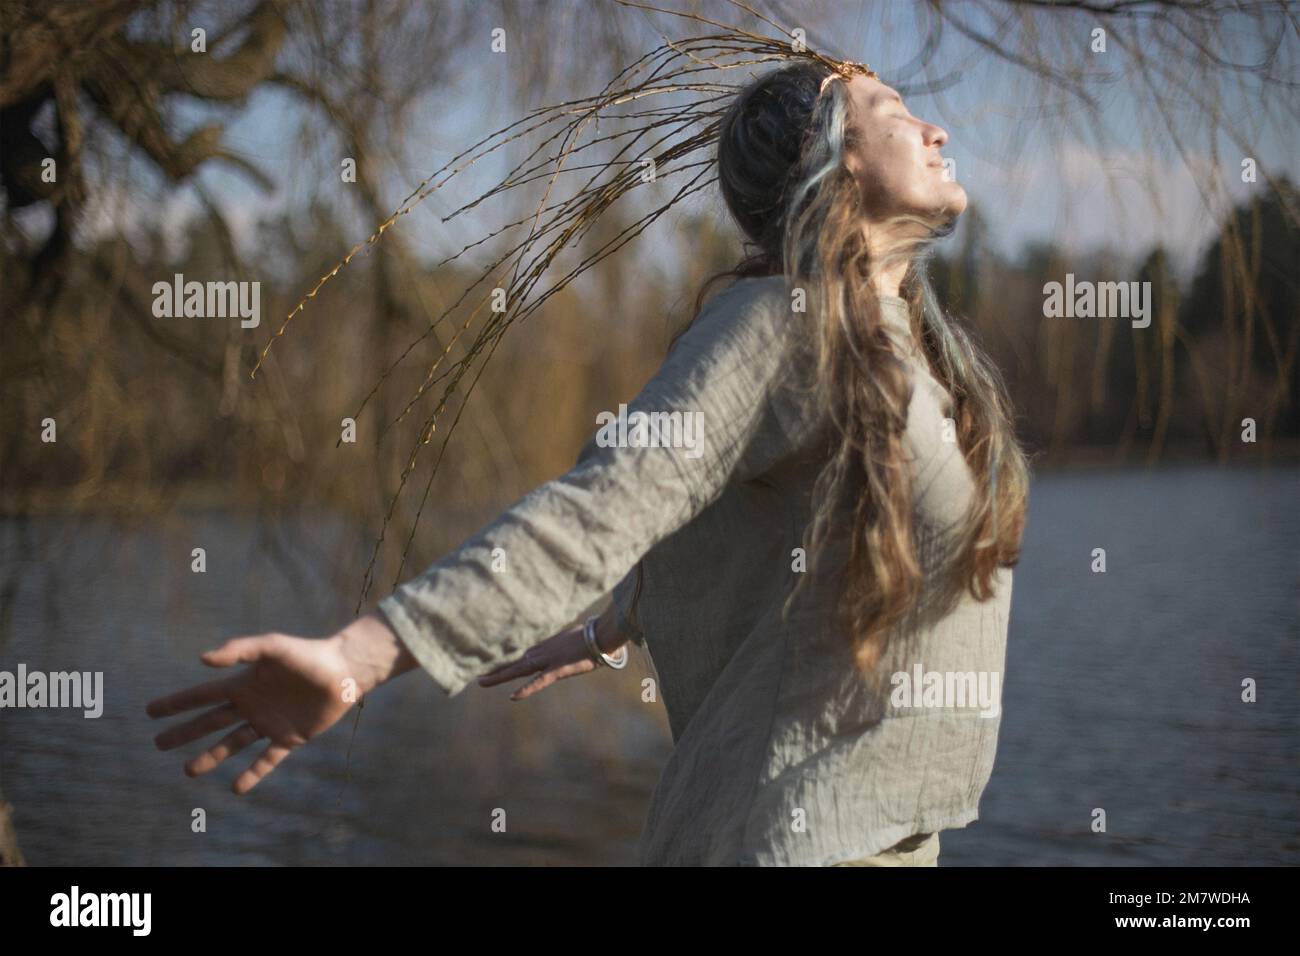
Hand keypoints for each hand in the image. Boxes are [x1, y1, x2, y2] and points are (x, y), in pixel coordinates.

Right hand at [145, 613, 410, 793]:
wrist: (344, 670)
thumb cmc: (308, 654)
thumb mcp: (272, 647)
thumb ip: (240, 649)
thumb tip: (202, 659)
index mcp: (244, 683)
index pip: (201, 696)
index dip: (176, 704)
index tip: (150, 711)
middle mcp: (252, 704)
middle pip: (210, 722)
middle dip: (184, 733)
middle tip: (159, 744)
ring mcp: (269, 722)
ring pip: (233, 744)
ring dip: (210, 757)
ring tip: (189, 771)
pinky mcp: (290, 738)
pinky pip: (267, 759)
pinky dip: (252, 774)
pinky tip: (237, 788)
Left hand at [477, 623, 608, 700]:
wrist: (602, 634)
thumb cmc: (594, 636)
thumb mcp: (578, 640)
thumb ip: (571, 644)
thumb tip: (577, 641)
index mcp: (547, 648)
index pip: (524, 658)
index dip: (509, 665)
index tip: (495, 669)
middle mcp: (542, 653)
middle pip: (515, 664)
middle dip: (497, 671)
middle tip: (479, 678)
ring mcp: (548, 661)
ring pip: (519, 670)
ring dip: (500, 676)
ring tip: (481, 682)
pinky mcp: (558, 670)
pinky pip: (539, 682)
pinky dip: (526, 689)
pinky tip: (513, 696)